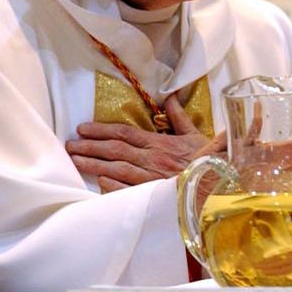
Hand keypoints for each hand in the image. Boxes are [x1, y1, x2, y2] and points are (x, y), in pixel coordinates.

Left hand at [66, 94, 223, 192]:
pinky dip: (114, 186)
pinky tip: (99, 183)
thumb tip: (169, 96)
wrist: (222, 183)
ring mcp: (152, 178)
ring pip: (117, 169)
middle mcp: (153, 159)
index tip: (83, 129)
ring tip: (75, 162)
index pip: (125, 133)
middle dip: (90, 147)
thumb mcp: (195, 135)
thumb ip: (179, 117)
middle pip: (115, 150)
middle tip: (69, 145)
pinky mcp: (155, 195)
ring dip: (94, 165)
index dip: (102, 130)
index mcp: (160, 144)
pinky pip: (130, 191)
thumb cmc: (207, 160)